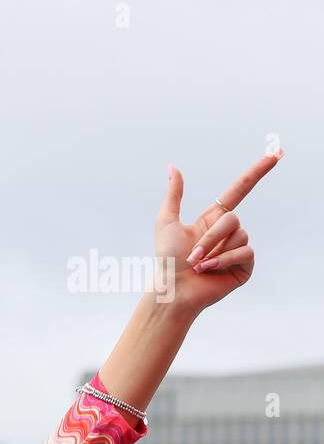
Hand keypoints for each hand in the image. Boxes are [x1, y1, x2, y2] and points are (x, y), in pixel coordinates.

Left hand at [158, 152, 280, 315]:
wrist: (173, 289)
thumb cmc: (167, 259)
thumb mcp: (167, 221)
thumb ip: (174, 194)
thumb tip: (173, 167)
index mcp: (213, 218)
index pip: (240, 189)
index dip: (257, 172)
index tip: (277, 154)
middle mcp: (228, 232)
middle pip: (233, 218)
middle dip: (211, 237)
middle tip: (193, 255)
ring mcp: (238, 248)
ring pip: (239, 235)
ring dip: (215, 250)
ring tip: (199, 265)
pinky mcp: (245, 266)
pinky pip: (245, 252)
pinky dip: (225, 260)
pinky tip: (210, 270)